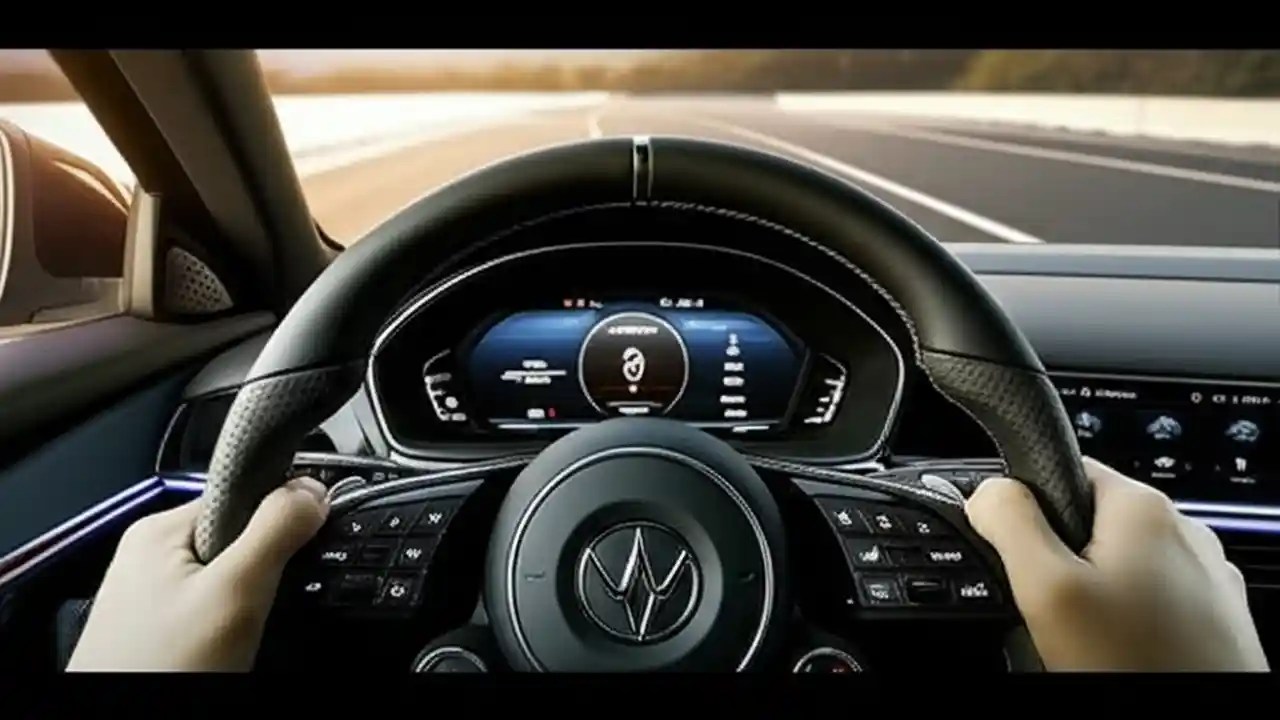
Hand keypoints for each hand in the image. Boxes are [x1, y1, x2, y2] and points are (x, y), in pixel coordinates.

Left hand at [67, 477, 327, 671]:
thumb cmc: (163, 669)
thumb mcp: (235, 593)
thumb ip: (275, 532)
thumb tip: (312, 488)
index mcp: (157, 530)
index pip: (242, 499)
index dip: (277, 526)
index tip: (295, 558)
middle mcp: (146, 557)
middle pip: (235, 544)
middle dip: (258, 576)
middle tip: (253, 613)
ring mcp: (147, 597)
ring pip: (223, 583)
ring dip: (242, 606)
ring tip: (233, 638)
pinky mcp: (152, 630)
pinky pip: (206, 612)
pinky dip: (223, 628)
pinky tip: (220, 652)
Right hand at [966, 457, 1267, 670]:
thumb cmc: (1134, 665)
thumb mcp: (1047, 589)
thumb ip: (1009, 524)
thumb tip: (990, 490)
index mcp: (1143, 507)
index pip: (1062, 472)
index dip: (1027, 513)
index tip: (1025, 562)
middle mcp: (1185, 531)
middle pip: (1090, 525)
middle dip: (1063, 567)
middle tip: (1058, 616)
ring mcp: (1206, 578)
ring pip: (1122, 569)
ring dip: (1096, 599)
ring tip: (1093, 644)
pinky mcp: (1215, 618)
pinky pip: (1152, 603)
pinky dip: (1129, 624)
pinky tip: (1123, 654)